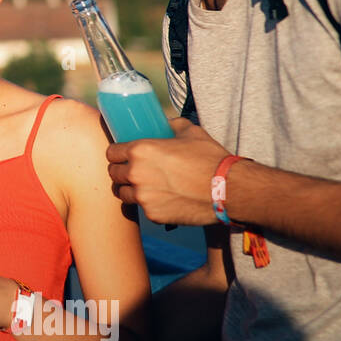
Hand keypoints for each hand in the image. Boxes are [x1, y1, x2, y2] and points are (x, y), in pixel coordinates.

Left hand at [106, 117, 231, 226]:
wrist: (228, 189)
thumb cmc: (210, 158)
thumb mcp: (190, 132)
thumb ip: (172, 126)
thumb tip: (165, 125)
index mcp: (140, 150)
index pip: (111, 153)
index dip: (117, 154)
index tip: (122, 156)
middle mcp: (136, 174)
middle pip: (113, 174)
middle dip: (121, 171)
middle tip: (133, 172)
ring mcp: (143, 197)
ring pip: (122, 193)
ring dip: (129, 189)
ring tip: (143, 187)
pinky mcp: (153, 215)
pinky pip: (142, 208)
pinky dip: (148, 204)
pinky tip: (161, 199)